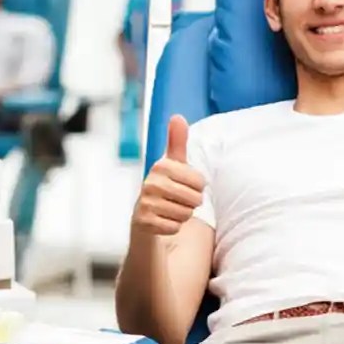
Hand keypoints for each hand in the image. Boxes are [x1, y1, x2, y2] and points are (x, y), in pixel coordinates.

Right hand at [132, 115, 205, 235]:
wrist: (145, 216)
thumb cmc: (165, 187)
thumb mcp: (173, 164)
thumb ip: (177, 142)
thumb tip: (177, 117)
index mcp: (161, 166)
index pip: (200, 182)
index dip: (198, 187)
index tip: (185, 186)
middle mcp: (150, 183)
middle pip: (195, 199)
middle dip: (191, 203)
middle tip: (178, 200)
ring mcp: (145, 203)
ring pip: (186, 214)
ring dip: (182, 215)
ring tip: (170, 209)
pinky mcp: (144, 222)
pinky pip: (175, 227)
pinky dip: (173, 226)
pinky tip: (163, 221)